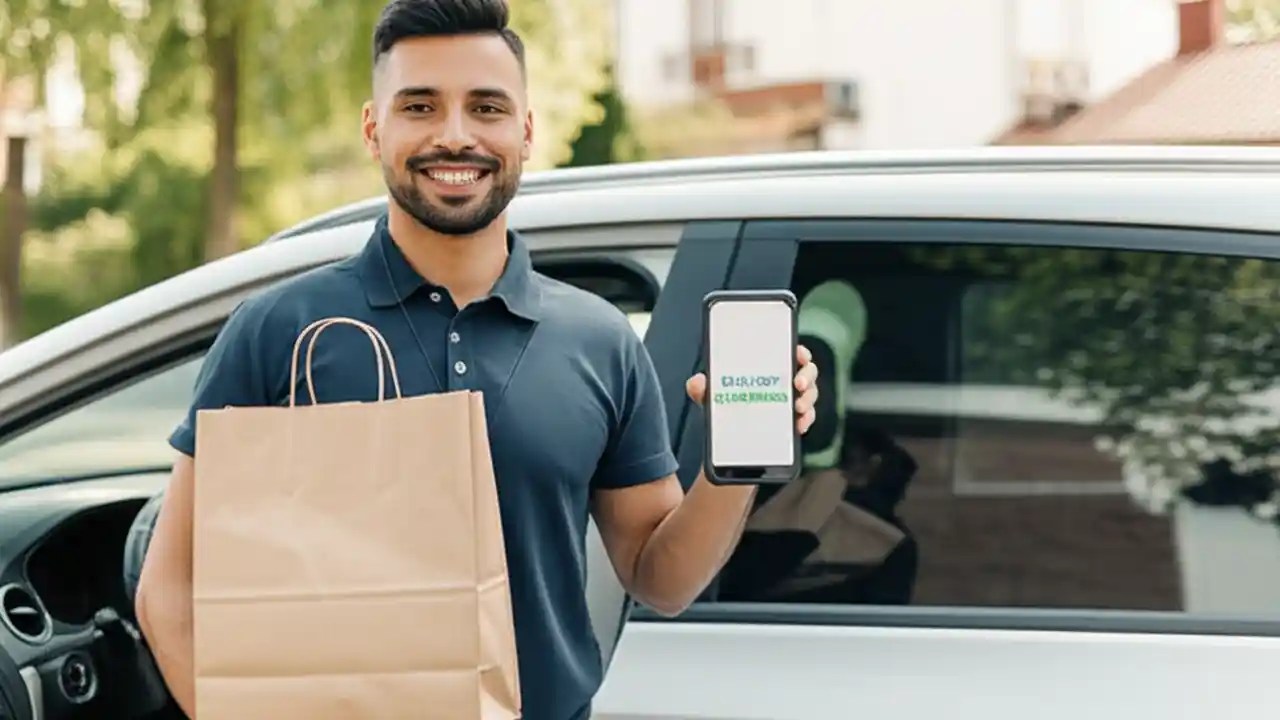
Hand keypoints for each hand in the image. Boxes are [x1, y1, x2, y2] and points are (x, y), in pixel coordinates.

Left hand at [686, 344, 819, 434]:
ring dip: (808, 399)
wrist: (728, 443)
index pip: (790, 353)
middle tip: (797, 384)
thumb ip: (702, 388)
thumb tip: (697, 382)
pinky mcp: (793, 422)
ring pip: (810, 395)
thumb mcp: (711, 397)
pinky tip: (798, 425)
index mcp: (768, 368)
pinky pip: (806, 418)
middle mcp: (784, 382)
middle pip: (807, 372)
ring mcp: (791, 402)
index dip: (799, 351)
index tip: (798, 354)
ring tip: (797, 408)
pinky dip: (805, 421)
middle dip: (807, 376)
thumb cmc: (724, 407)